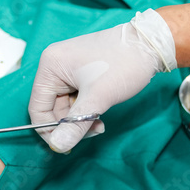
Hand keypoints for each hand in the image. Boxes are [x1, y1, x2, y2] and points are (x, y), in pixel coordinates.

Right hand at [29, 9, 176, 152]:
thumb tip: (58, 146)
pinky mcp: (81, 71)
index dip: (49, 130)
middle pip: (52, 107)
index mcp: (50, 66)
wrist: (151, 43)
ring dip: (81, 118)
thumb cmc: (123, 64)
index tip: (65, 145)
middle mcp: (55, 65)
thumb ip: (75, 124)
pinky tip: (101, 112)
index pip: (37, 107)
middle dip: (70, 123)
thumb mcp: (98, 98)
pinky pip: (76, 97)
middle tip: (93, 131)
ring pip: (66, 104)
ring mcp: (68, 67)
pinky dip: (87, 108)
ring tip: (101, 123)